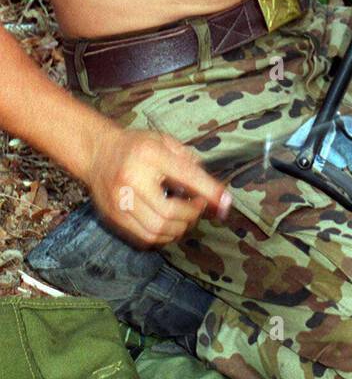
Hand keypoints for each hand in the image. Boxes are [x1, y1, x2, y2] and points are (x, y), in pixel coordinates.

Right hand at [84, 123, 231, 248]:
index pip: (186, 176)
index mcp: (149, 154)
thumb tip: (217, 192)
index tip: (227, 203)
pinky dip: (162, 236)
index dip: (210, 192)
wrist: (97, 152)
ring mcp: (119, 201)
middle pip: (170, 212)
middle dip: (192, 214)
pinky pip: (144, 237)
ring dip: (179, 228)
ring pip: (157, 230)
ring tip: (184, 215)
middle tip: (199, 206)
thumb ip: (190, 162)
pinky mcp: (113, 217)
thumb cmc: (136, 146)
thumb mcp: (164, 142)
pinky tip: (168, 224)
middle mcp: (131, 179)